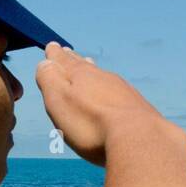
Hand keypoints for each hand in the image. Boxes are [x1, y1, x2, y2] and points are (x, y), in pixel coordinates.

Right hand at [35, 43, 175, 165]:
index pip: (63, 60)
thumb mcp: (60, 100)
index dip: (55, 55)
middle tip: (68, 52)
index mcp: (81, 75)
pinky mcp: (138, 108)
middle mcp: (103, 78)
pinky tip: (115, 93)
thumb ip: (50, 79)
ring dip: (94, 72)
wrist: (140, 139)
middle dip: (74, 60)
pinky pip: (120, 93)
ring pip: (104, 77)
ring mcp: (124, 91)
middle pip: (84, 66)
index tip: (52, 47)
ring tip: (89, 64)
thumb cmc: (92, 124)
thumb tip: (46, 63)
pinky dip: (111, 90)